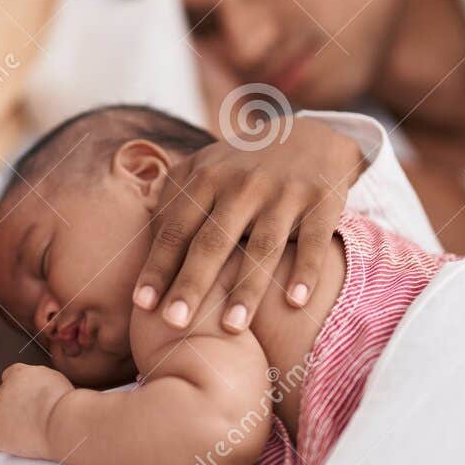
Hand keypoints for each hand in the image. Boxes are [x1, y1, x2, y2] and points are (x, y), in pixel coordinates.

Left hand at [0, 363, 73, 460]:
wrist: (62, 422)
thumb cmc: (66, 405)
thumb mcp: (57, 380)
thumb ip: (40, 382)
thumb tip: (39, 389)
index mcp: (18, 372)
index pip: (10, 377)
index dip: (20, 391)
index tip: (27, 401)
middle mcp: (3, 388)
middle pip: (0, 397)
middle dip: (10, 407)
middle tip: (28, 418)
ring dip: (2, 422)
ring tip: (24, 431)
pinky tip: (9, 441)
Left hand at [134, 116, 361, 333]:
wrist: (312, 136)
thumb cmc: (243, 167)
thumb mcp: (204, 168)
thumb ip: (172, 200)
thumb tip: (142, 246)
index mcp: (207, 179)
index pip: (176, 229)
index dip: (158, 267)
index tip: (141, 306)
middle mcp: (243, 185)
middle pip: (213, 242)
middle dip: (191, 284)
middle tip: (173, 324)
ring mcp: (284, 192)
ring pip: (263, 246)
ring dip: (246, 289)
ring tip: (230, 328)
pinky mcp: (322, 200)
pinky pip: (312, 240)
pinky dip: (305, 271)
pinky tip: (295, 303)